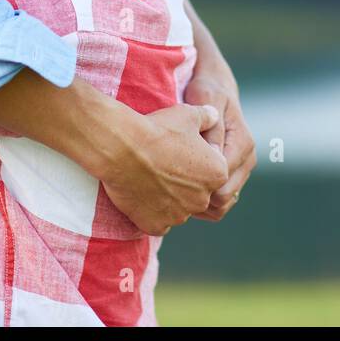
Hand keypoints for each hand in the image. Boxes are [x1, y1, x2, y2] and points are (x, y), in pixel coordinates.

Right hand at [100, 103, 228, 235]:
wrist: (123, 148)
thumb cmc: (158, 130)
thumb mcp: (188, 114)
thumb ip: (208, 117)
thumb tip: (215, 115)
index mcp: (217, 174)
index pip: (213, 170)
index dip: (197, 159)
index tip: (180, 150)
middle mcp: (203, 199)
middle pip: (198, 192)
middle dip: (186, 182)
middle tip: (165, 164)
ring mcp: (179, 216)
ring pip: (179, 208)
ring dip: (170, 198)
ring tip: (151, 177)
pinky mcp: (156, 226)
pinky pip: (159, 221)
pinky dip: (152, 212)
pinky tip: (142, 194)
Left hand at [183, 66, 256, 222]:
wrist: (214, 88)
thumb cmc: (206, 91)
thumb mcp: (206, 101)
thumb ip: (212, 127)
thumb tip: (213, 155)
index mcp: (243, 144)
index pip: (223, 181)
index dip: (196, 186)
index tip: (170, 179)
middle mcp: (246, 160)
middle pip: (224, 199)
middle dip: (197, 198)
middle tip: (168, 189)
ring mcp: (239, 171)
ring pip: (222, 206)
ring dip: (199, 205)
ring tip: (172, 193)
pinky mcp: (229, 176)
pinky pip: (217, 205)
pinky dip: (200, 204)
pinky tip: (179, 193)